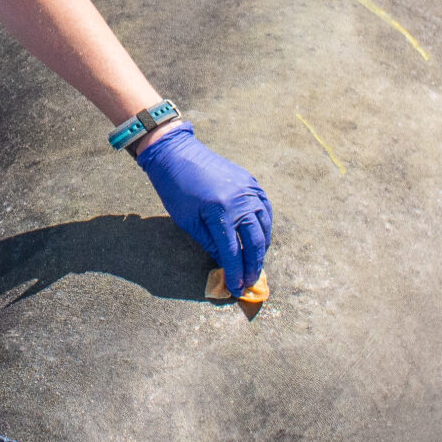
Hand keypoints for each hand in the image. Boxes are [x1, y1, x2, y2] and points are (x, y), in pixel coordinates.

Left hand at [134, 124, 272, 296]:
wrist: (177, 154)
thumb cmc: (176, 190)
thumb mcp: (189, 222)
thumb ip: (211, 243)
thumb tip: (227, 262)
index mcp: (220, 212)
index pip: (232, 251)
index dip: (235, 272)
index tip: (237, 288)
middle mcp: (240, 201)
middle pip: (254, 242)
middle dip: (253, 265)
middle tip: (250, 281)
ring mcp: (249, 189)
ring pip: (264, 225)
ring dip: (262, 247)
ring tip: (255, 263)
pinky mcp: (251, 182)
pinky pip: (264, 208)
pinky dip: (265, 225)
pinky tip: (260, 237)